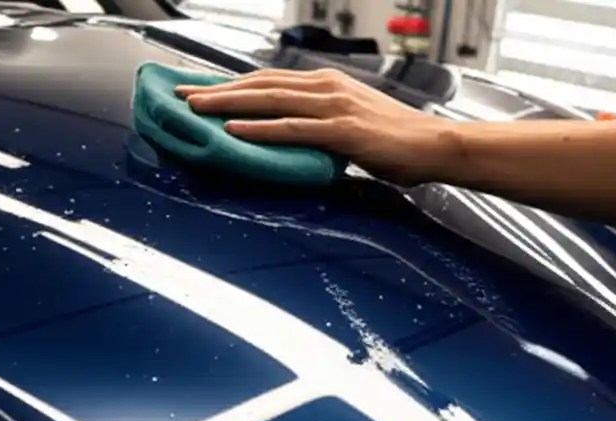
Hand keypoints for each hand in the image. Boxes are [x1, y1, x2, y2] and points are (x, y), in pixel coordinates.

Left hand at [176, 68, 455, 185]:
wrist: (436, 145)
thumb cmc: (399, 141)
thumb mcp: (355, 123)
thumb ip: (323, 123)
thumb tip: (296, 137)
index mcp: (328, 83)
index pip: (269, 79)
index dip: (231, 83)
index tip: (200, 88)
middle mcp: (327, 87)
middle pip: (260, 84)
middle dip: (216, 89)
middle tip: (180, 95)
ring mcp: (334, 107)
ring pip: (269, 100)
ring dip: (227, 103)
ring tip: (194, 109)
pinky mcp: (343, 131)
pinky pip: (292, 128)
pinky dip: (259, 128)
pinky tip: (233, 131)